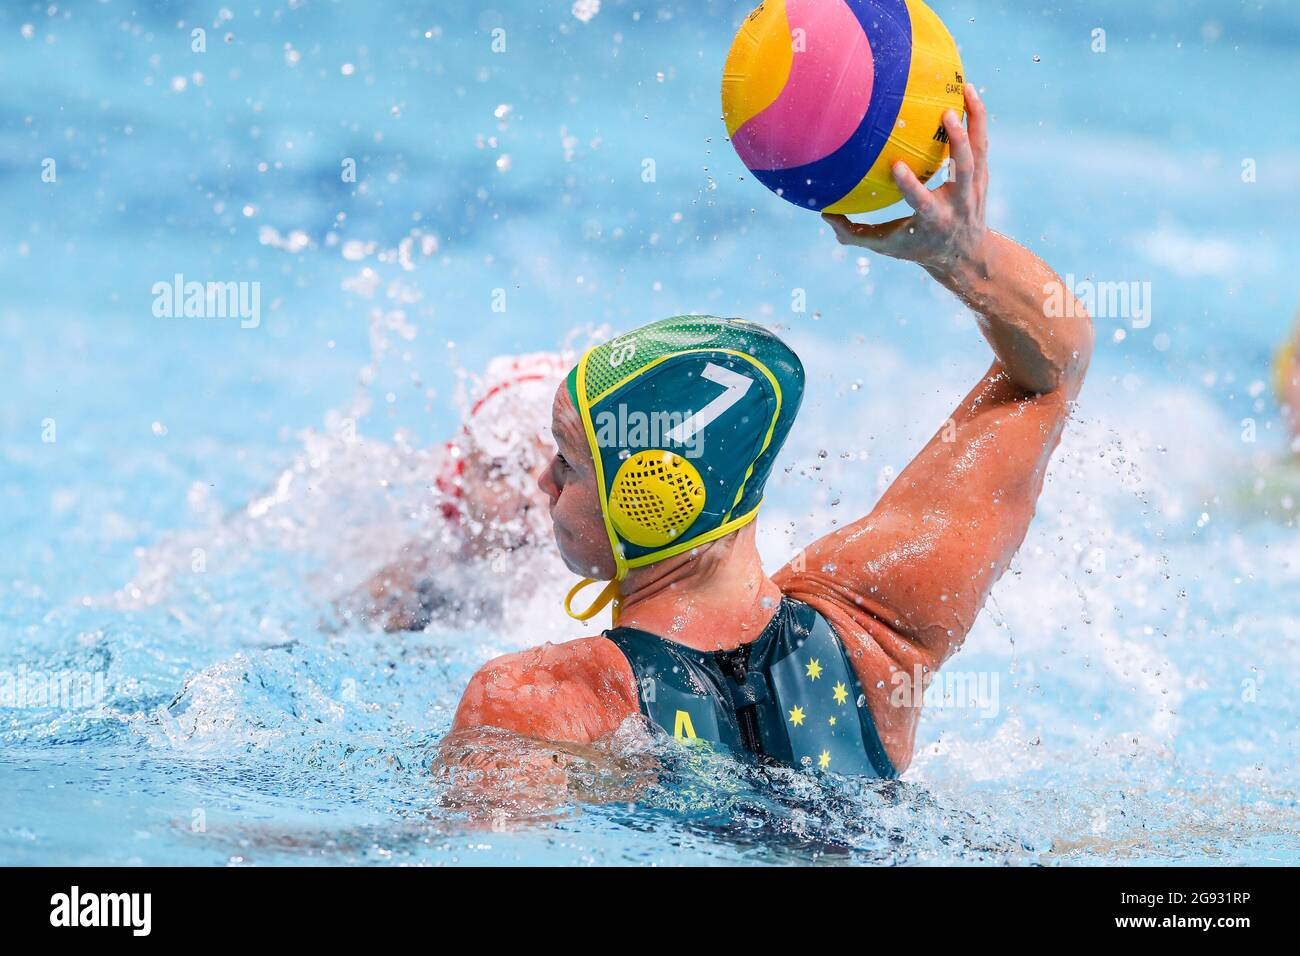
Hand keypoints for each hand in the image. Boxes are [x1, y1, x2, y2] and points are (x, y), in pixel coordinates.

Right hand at [823, 82, 988, 274]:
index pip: (922, 202)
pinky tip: (968, 91)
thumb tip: (825, 214)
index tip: (896, 165)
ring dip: (975, 119)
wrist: (966, 254)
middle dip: (958, 142)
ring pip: (978, 150)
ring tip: (965, 87)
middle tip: (947, 114)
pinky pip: (982, 142)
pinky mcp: (982, 175)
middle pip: (964, 170)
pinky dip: (977, 117)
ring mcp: (975, 188)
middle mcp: (959, 203)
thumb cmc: (918, 246)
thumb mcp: (886, 245)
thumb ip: (854, 234)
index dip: (910, 185)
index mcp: (934, 220)